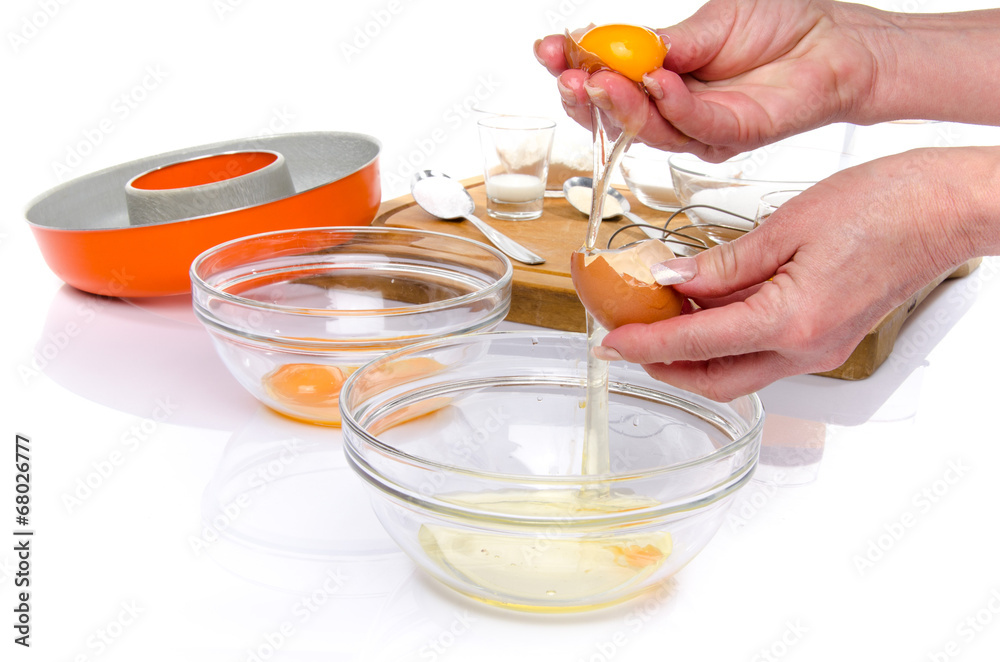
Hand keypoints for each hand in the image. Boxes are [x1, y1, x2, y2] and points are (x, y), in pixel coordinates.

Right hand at [535, 0, 883, 159]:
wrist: (835, 42)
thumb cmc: (779, 27)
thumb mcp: (709, 23)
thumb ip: (666, 42)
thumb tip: (617, 47)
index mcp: (659, 76)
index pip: (604, 79)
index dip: (572, 67)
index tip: (548, 49)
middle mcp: (672, 109)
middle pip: (613, 115)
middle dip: (584, 96)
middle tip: (565, 76)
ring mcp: (698, 129)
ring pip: (646, 128)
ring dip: (618, 104)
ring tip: (599, 79)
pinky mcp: (730, 138)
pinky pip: (693, 126)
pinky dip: (670, 105)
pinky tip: (657, 80)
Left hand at [593, 148, 994, 400]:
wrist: (948, 210)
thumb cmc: (887, 205)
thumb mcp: (787, 225)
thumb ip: (723, 263)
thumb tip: (671, 280)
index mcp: (793, 322)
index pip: (696, 346)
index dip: (645, 345)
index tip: (609, 342)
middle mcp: (807, 350)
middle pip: (715, 380)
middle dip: (664, 367)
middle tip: (626, 340)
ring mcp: (820, 349)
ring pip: (739, 371)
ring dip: (693, 355)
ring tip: (659, 318)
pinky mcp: (827, 338)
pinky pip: (763, 352)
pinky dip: (726, 339)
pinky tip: (706, 308)